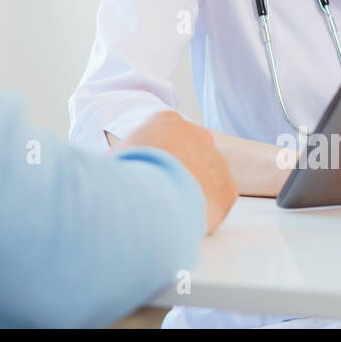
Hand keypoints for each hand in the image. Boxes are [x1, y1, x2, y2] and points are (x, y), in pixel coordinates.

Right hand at [114, 111, 237, 233]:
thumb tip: (112, 170)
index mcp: (167, 121)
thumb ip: (123, 158)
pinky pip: (217, 202)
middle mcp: (197, 134)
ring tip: (171, 212)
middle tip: (160, 194)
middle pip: (189, 154)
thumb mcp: (114, 156)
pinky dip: (204, 213)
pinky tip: (185, 221)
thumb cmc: (125, 174)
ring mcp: (216, 160)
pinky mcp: (227, 189)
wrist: (149, 197)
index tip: (147, 175)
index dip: (156, 157)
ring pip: (206, 178)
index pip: (167, 136)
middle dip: (179, 172)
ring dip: (193, 193)